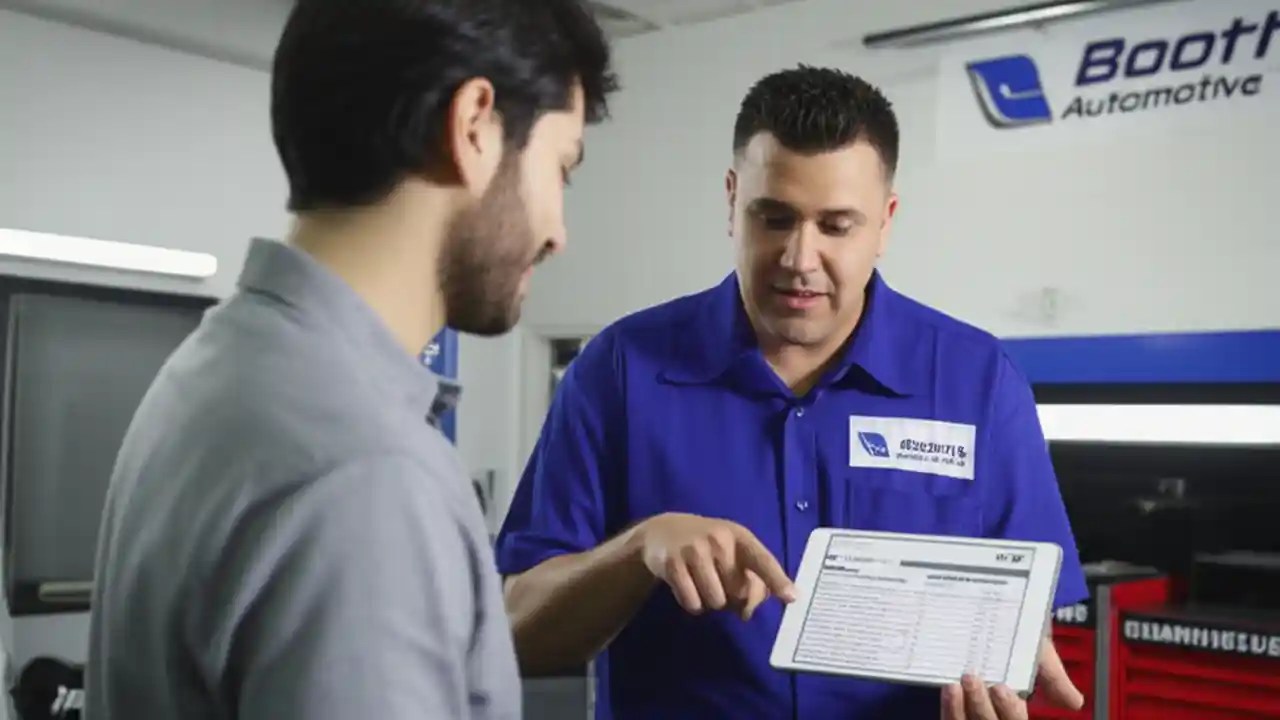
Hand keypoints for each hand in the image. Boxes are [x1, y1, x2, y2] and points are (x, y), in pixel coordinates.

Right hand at [638, 512, 795, 619]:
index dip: (777, 580)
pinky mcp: (672, 564)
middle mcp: (719, 540)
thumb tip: (747, 612)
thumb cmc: (708, 546)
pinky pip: (692, 603)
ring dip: (711, 602)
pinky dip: (692, 604)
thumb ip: (750, 580)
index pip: (762, 560)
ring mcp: (694, 550)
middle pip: (739, 592)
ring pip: (716, 601)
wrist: (662, 531)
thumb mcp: (732, 553)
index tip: (791, 597)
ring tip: (703, 584)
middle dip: (732, 597)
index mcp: (740, 537)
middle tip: (721, 583)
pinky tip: (687, 587)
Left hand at [940, 638, 1083, 719]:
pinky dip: (949, 707)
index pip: (1013, 719)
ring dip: (959, 710)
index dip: (1010, 710)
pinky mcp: (949, 699)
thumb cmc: (1020, 629)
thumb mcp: (1039, 650)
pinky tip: (948, 687)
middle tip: (973, 679)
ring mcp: (968, 704)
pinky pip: (948, 717)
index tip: (1002, 688)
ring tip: (955, 685)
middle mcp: (992, 706)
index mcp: (1014, 703)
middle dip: (982, 707)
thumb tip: (1074, 703)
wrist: (997, 601)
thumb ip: (1054, 677)